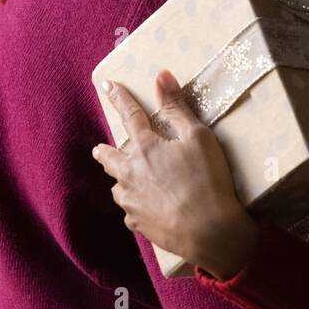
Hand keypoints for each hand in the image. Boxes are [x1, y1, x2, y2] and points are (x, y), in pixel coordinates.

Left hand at [92, 71, 259, 279]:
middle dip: (104, 150)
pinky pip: (130, 211)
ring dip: (120, 179)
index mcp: (145, 148)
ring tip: (126, 179)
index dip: (119, 98)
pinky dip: (135, 205)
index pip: (129, 115)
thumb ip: (178, 107)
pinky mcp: (138, 224)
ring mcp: (131, 202)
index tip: (107, 85)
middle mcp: (130, 173)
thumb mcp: (199, 137)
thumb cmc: (208, 180)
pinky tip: (145, 207)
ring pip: (117, 186)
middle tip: (99, 148)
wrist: (209, 233)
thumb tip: (161, 75)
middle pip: (108, 157)